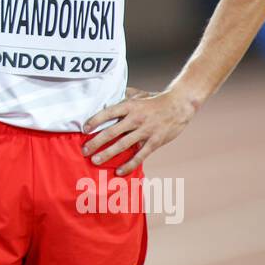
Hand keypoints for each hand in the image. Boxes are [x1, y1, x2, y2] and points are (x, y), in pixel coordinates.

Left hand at [81, 86, 196, 174]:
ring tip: (95, 160)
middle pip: (112, 131)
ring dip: (108, 154)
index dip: (95, 120)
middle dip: (96, 142)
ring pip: (123, 145)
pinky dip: (129, 165)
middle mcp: (136, 118)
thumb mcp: (139, 93)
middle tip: (84, 150)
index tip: (84, 129)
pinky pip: (140, 156)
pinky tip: (119, 171)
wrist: (179, 105)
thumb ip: (123, 96)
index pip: (108, 112)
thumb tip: (107, 97)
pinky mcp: (154, 142)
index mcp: (130, 106)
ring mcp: (145, 131)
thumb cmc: (156, 99)